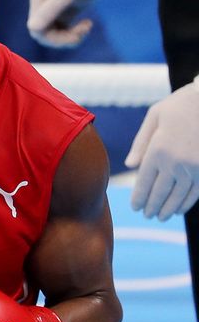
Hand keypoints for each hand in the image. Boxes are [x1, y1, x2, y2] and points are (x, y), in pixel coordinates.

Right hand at [27, 0, 121, 48]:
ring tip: (87, 27)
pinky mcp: (64, 12)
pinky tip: (87, 24)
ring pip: (53, 35)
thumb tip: (32, 28)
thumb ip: (51, 9)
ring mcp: (53, 9)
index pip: (36, 28)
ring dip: (70, 37)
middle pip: (43, 34)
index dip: (52, 38)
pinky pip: (62, 31)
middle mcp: (43, 5)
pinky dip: (74, 33)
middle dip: (63, 39)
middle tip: (83, 33)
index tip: (75, 35)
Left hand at [126, 80, 198, 220]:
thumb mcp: (155, 116)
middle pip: (160, 193)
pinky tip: (180, 209)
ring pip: (179, 196)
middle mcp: (175, 162)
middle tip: (147, 215)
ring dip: (169, 209)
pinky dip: (187, 203)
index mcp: (158, 150)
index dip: (139, 198)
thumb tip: (130, 166)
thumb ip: (141, 142)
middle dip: (152, 207)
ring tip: (161, 216)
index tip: (135, 207)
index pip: (144, 182)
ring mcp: (193, 167)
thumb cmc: (181, 104)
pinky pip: (196, 191)